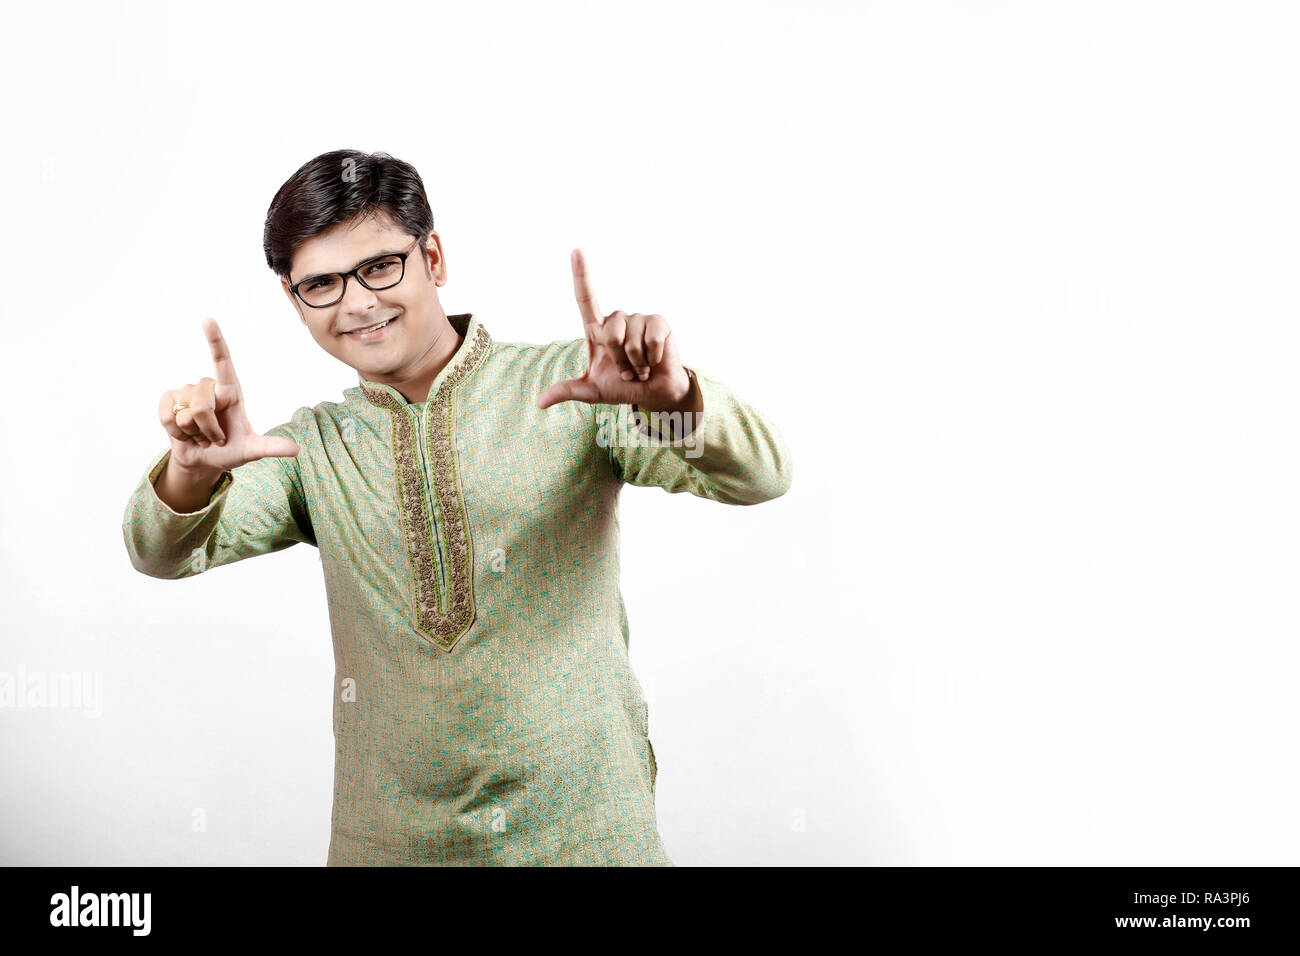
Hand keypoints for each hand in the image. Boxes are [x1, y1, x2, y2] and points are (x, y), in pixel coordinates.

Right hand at [158, 318, 299, 474]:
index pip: (222, 361)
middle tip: (215, 438)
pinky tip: (183, 434)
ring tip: (200, 435)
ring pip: (186, 414)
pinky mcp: (169, 402)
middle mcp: (208, 388)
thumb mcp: (252, 450)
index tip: (208, 320)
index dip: (215, 341)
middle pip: (202, 405)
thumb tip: (296, 449)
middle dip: (209, 430)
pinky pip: (168, 415)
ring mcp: (186, 393)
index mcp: (230, 391)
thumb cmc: (230, 450)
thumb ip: (271, 447)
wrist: (204, 460)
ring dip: (194, 433)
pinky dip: (176, 431)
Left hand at [536, 249, 692, 410]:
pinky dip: (652, 357)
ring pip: (631, 340)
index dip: (581, 274)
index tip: (576, 251)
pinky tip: (654, 360)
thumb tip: (539, 402)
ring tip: (640, 366)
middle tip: (627, 370)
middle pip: (610, 333)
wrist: (654, 393)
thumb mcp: (592, 391)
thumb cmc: (622, 386)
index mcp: (598, 329)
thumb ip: (568, 391)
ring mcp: (639, 319)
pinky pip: (651, 339)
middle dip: (619, 360)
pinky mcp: (659, 322)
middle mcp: (617, 320)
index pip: (585, 298)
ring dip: (636, 363)